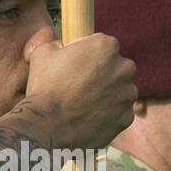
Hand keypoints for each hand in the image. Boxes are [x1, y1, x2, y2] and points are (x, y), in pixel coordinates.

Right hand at [22, 28, 136, 149]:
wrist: (47, 127)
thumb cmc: (44, 88)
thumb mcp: (42, 53)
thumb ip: (56, 43)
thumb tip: (58, 45)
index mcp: (106, 46)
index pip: (104, 45)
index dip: (89, 55)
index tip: (77, 66)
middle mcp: (123, 67)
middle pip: (117, 67)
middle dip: (103, 74)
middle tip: (82, 86)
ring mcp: (127, 94)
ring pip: (121, 90)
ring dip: (108, 95)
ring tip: (85, 104)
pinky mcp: (126, 117)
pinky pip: (120, 112)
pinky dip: (109, 115)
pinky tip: (90, 117)